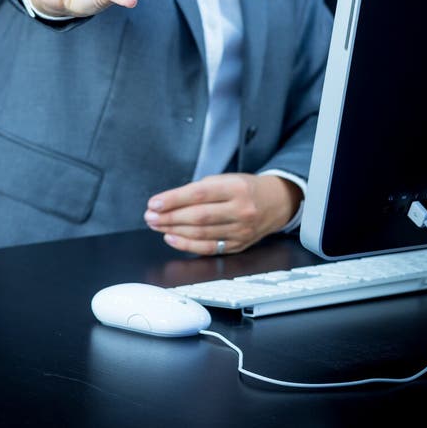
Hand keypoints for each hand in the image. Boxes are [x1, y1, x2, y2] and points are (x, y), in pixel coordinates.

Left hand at [144, 173, 302, 254]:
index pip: (199, 194)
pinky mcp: (238, 245)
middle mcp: (240, 209)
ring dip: (174, 230)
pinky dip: (187, 244)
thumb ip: (200, 189)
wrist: (276, 203)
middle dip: (169, 217)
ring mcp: (241, 230)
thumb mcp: (226, 179)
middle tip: (150, 216)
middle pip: (198, 216)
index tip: (155, 203)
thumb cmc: (246, 188)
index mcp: (236, 187)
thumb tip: (168, 201)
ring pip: (201, 233)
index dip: (173, 199)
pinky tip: (172, 238)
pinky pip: (209, 248)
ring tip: (157, 225)